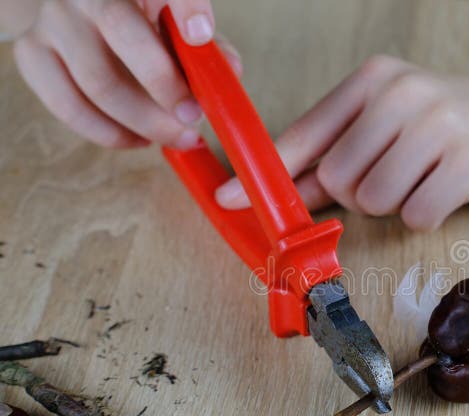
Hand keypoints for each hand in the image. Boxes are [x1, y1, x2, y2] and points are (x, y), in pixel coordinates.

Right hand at [11, 0, 241, 148]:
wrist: (81, 18)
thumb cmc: (146, 28)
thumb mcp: (180, 29)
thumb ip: (208, 49)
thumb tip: (229, 73)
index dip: (184, 4)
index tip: (201, 35)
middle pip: (120, 29)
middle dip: (164, 84)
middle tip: (193, 118)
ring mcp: (54, 19)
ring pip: (97, 79)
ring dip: (144, 121)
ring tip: (176, 137)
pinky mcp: (32, 53)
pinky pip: (68, 105)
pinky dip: (109, 133)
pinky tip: (138, 140)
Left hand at [215, 56, 468, 230]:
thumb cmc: (458, 124)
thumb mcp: (393, 123)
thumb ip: (335, 155)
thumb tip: (276, 192)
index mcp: (373, 80)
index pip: (304, 135)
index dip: (266, 174)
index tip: (230, 197)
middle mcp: (401, 94)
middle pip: (338, 179)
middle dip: (361, 194)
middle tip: (399, 175)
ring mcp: (437, 124)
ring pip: (375, 200)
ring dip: (397, 205)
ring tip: (427, 178)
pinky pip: (418, 215)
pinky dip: (429, 215)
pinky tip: (449, 190)